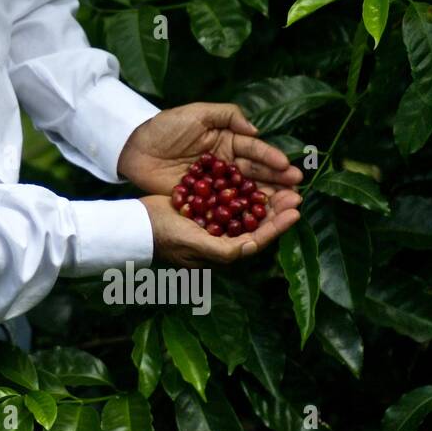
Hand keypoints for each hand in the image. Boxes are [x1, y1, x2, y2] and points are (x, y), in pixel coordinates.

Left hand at [117, 102, 303, 196]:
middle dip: (277, 182)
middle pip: (256, 174)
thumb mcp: (196, 113)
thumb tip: (256, 130)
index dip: (271, 158)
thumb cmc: (164, 126)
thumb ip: (227, 115)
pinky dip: (240, 214)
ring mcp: (216, 184)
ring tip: (285, 206)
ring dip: (265, 200)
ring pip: (245, 192)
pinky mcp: (202, 200)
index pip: (254, 150)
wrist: (133, 147)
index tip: (287, 167)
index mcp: (228, 141)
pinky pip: (224, 207)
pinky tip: (257, 220)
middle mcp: (226, 163)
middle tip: (296, 191)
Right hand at [140, 192, 301, 265]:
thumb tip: (250, 248)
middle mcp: (223, 239)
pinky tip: (253, 178)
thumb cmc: (162, 236)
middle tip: (295, 193)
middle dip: (277, 209)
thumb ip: (221, 249)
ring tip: (282, 185)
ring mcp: (215, 224)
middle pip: (257, 224)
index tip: (295, 211)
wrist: (136, 224)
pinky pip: (231, 200)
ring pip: (247, 211)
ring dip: (264, 198)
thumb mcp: (192, 243)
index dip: (278, 226)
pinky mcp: (206, 210)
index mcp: (223, 251)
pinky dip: (244, 190)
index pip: (257, 239)